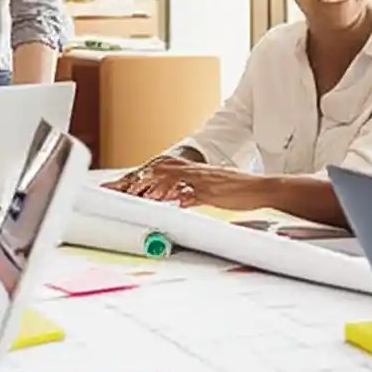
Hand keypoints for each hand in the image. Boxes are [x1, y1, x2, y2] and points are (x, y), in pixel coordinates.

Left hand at [108, 157, 260, 208]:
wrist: (261, 188)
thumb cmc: (237, 191)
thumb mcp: (207, 191)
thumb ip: (188, 193)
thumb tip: (171, 200)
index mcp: (190, 169)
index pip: (155, 170)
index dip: (133, 178)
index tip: (113, 187)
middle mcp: (192, 170)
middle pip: (154, 170)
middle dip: (131, 181)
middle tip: (110, 191)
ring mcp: (200, 179)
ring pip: (166, 178)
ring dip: (145, 187)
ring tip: (127, 196)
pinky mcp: (209, 190)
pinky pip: (186, 192)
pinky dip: (170, 196)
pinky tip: (157, 202)